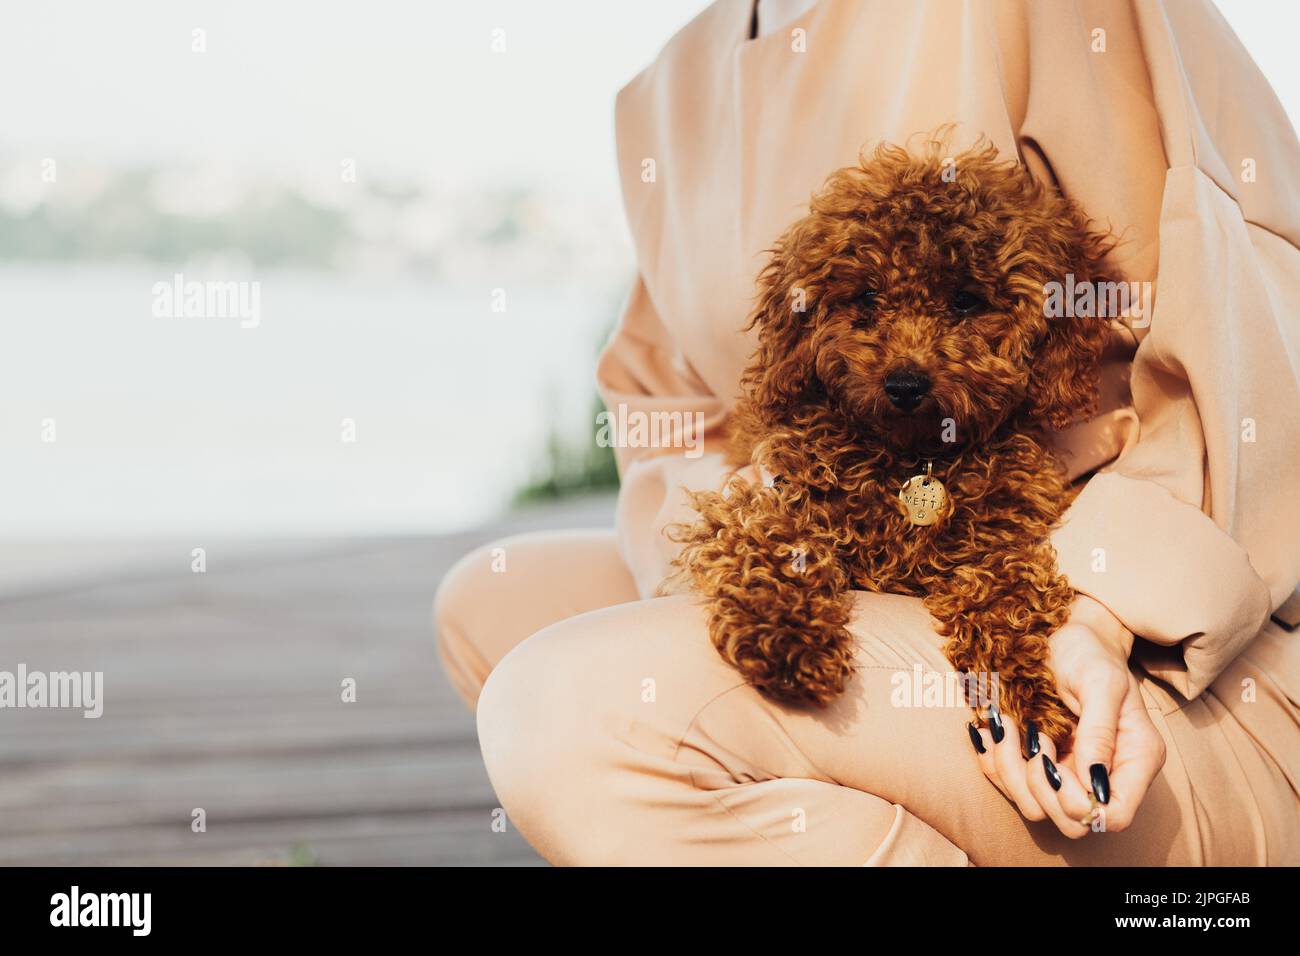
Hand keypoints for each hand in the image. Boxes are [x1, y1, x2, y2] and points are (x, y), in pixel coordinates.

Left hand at [967, 595, 1165, 837]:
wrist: (1063, 635)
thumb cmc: (1089, 653)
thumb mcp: (1100, 682)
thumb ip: (1099, 730)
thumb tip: (1093, 782)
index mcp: (1134, 760)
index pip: (1113, 816)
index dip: (1080, 804)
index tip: (1057, 764)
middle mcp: (1102, 775)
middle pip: (1071, 823)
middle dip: (1042, 787)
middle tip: (1036, 740)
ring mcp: (1069, 772)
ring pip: (1034, 808)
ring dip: (1012, 771)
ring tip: (1013, 726)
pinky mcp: (1038, 763)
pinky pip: (1007, 783)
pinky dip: (994, 760)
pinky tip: (994, 729)